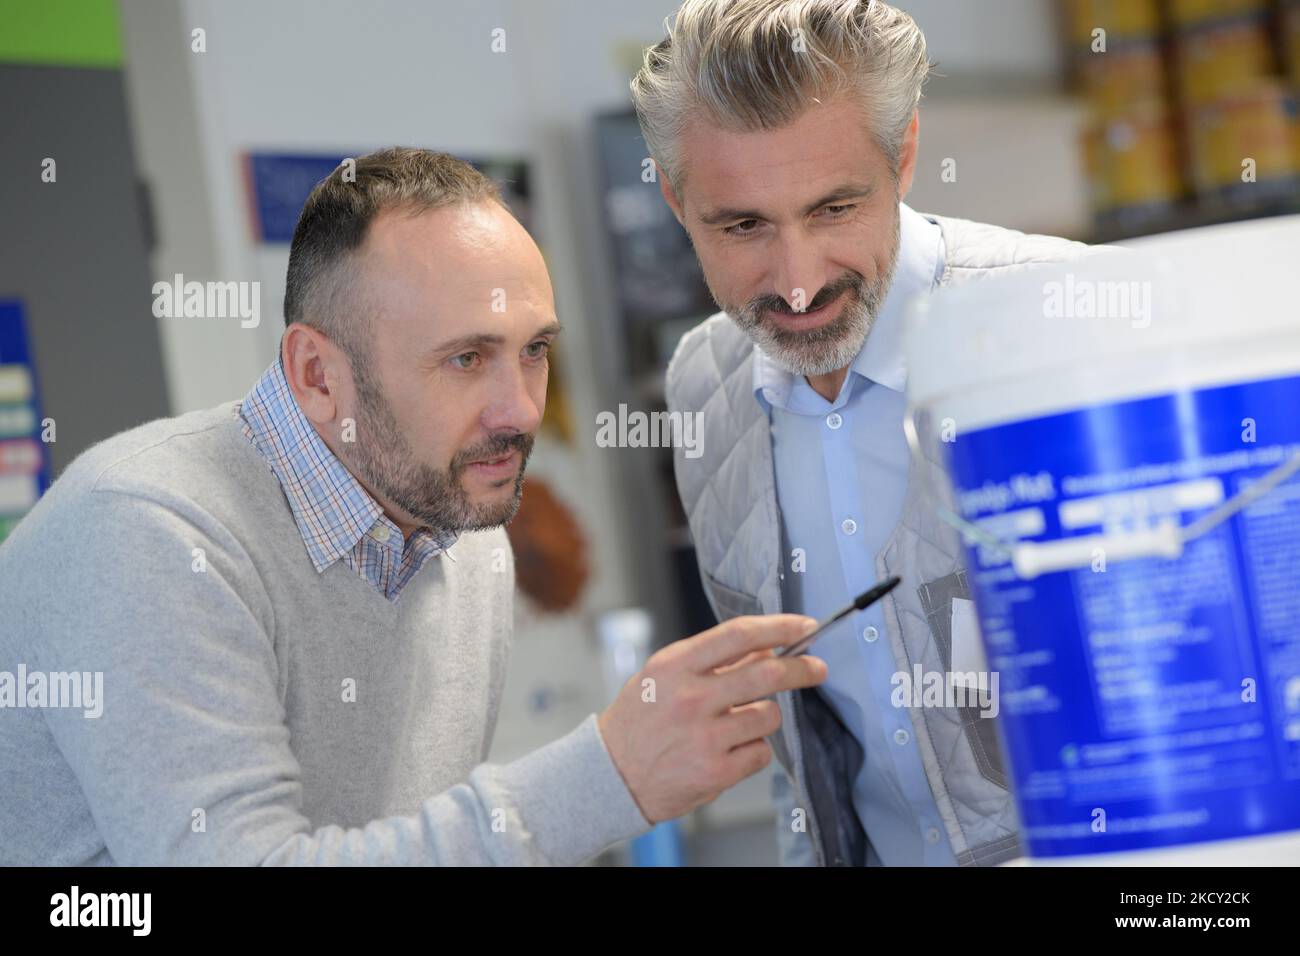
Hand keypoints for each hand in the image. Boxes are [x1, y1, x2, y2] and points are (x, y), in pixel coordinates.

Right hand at [597, 614, 825, 823]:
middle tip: (817, 668)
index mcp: (675, 666)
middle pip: (767, 673)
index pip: (738, 635)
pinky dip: (754, 750)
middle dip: (802, 668)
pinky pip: (761, 752)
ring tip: (739, 724)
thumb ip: (712, 661)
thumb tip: (766, 647)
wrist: (609, 776)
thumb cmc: (638, 721)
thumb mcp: (663, 676)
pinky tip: (729, 751)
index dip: (779, 627)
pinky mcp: (716, 771)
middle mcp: (691, 698)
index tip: (805, 627)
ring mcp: (705, 736)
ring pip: (769, 716)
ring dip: (766, 717)